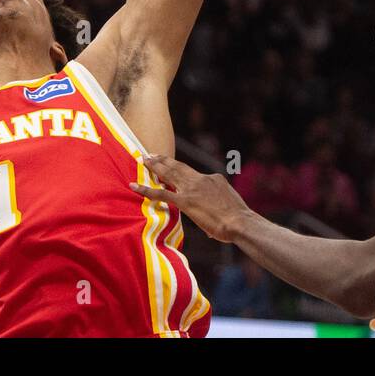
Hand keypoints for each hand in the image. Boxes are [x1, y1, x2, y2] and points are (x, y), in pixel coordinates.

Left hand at [130, 153, 249, 242]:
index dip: (180, 170)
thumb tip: (211, 221)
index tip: (171, 164)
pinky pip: (161, 194)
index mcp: (213, 179)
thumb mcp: (229, 204)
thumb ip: (216, 206)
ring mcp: (192, 189)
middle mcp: (201, 179)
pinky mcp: (185, 201)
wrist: (239, 221)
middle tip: (151, 154)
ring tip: (144, 159)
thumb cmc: (238, 218)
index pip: (193, 173)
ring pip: (168, 174)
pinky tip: (134, 186)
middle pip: (178, 167)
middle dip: (164, 160)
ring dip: (155, 166)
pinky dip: (146, 189)